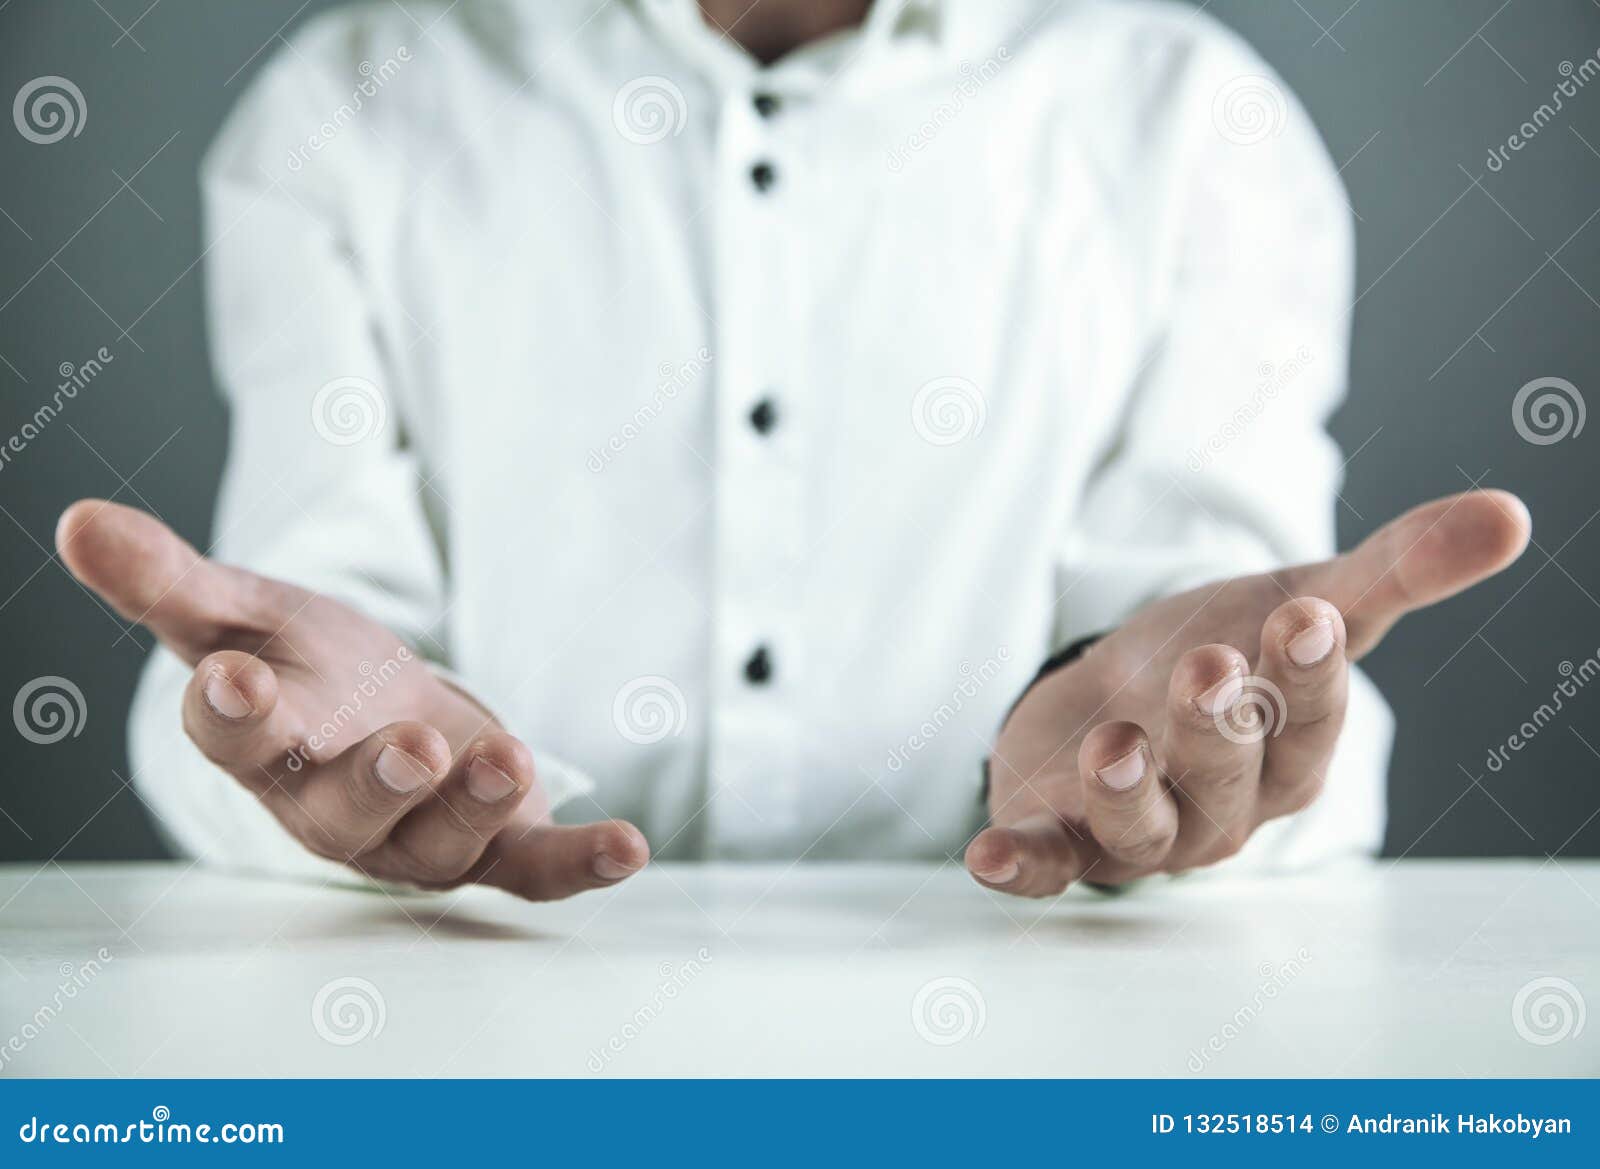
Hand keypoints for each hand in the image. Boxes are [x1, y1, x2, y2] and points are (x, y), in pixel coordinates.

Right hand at [57, 500, 648, 899]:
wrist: (373, 710)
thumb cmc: (301, 665)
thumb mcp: (240, 607)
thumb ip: (168, 576)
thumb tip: (80, 518)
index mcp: (263, 743)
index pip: (234, 736)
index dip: (232, 711)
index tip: (232, 676)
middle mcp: (331, 804)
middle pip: (344, 811)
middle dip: (378, 784)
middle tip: (411, 749)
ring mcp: (415, 833)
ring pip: (439, 841)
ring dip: (475, 806)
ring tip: (507, 758)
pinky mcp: (489, 842)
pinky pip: (530, 867)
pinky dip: (576, 864)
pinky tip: (628, 848)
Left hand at [966, 490, 1530, 895]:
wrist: (1125, 694)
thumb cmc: (1226, 655)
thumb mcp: (1303, 600)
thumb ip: (1398, 566)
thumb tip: (1511, 512)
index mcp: (1289, 748)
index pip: (1311, 716)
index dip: (1310, 673)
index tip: (1305, 616)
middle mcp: (1224, 803)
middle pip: (1228, 774)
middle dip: (1218, 724)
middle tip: (1207, 666)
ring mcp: (1142, 828)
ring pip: (1143, 823)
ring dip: (1129, 787)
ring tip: (1115, 740)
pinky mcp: (1064, 837)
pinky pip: (1047, 863)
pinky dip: (1022, 864)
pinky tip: (986, 858)